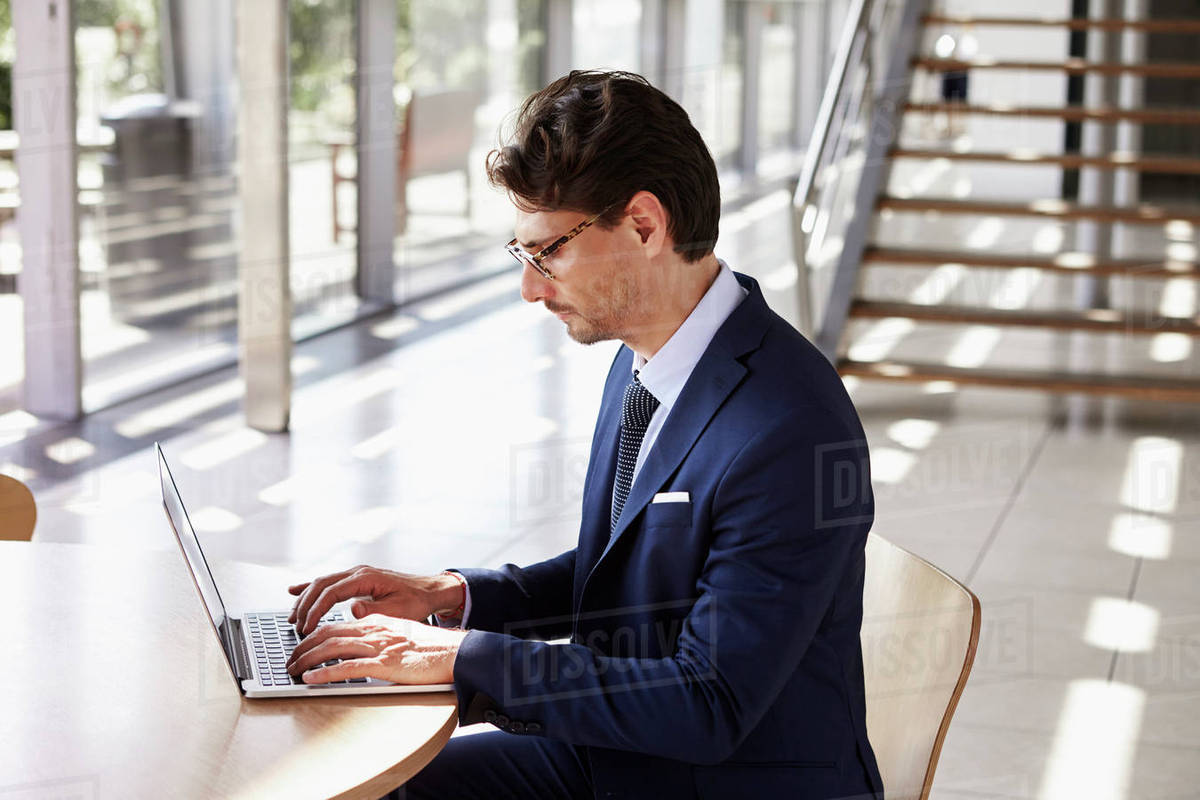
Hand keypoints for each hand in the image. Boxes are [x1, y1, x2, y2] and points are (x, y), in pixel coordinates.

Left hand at [285, 615, 466, 684]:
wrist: (456, 652)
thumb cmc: (433, 648)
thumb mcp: (402, 635)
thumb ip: (381, 636)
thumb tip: (364, 645)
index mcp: (378, 622)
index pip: (337, 624)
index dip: (314, 634)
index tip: (300, 644)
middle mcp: (374, 630)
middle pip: (328, 633)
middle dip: (303, 646)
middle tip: (289, 659)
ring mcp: (379, 646)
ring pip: (333, 648)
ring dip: (307, 659)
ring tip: (292, 669)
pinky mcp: (385, 664)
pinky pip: (348, 667)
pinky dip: (325, 673)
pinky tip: (311, 680)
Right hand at [287, 565, 463, 634]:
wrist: (429, 590)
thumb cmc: (416, 601)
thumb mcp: (397, 609)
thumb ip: (374, 610)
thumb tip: (352, 609)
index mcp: (366, 578)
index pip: (331, 592)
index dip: (315, 610)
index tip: (306, 627)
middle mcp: (358, 572)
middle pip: (321, 585)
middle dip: (305, 605)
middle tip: (295, 626)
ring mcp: (356, 574)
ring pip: (322, 582)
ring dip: (305, 598)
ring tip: (292, 617)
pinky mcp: (357, 580)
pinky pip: (328, 582)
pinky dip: (310, 588)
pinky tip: (295, 591)